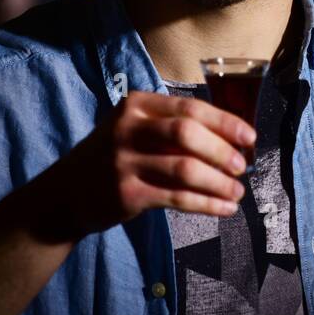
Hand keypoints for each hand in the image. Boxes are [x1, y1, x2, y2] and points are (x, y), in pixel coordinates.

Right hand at [28, 90, 256, 243]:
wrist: (64, 194)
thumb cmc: (110, 158)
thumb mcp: (132, 130)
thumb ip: (170, 128)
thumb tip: (229, 140)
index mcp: (136, 106)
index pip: (190, 107)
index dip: (225, 122)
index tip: (249, 137)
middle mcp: (128, 129)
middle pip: (188, 134)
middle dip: (223, 151)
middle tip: (243, 167)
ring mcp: (124, 162)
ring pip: (186, 169)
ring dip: (219, 183)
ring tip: (237, 193)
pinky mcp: (126, 194)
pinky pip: (177, 198)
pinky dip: (207, 204)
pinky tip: (223, 209)